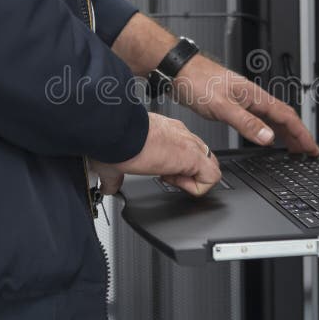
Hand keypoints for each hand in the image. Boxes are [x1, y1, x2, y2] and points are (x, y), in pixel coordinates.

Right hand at [90, 112, 221, 196]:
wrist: (114, 132)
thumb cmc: (113, 141)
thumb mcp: (116, 162)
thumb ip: (115, 176)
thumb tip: (108, 186)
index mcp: (165, 133)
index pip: (184, 150)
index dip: (174, 169)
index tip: (158, 173)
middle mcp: (180, 135)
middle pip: (201, 156)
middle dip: (186, 174)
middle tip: (165, 177)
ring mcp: (189, 144)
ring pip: (209, 165)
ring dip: (191, 180)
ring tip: (169, 179)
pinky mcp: (193, 156)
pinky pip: (210, 177)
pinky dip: (196, 187)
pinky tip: (175, 182)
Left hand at [172, 55, 318, 155]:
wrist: (180, 70)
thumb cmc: (197, 81)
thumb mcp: (222, 106)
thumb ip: (246, 123)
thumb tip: (268, 138)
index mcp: (255, 96)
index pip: (287, 117)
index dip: (302, 134)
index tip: (312, 148)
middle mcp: (253, 97)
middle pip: (285, 117)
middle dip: (299, 135)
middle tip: (308, 152)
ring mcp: (245, 100)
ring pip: (273, 118)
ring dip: (286, 133)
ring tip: (294, 148)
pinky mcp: (235, 104)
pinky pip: (260, 118)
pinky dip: (270, 129)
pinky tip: (267, 137)